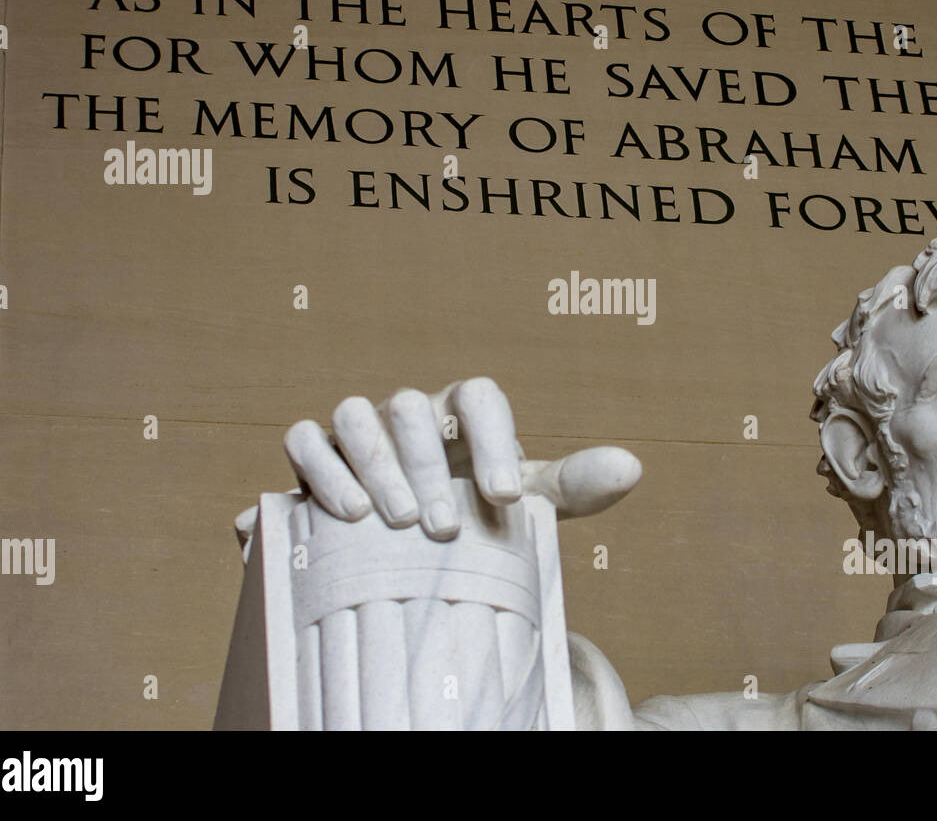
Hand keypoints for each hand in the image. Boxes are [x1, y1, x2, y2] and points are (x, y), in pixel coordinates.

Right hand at [281, 377, 641, 539]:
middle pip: (411, 409)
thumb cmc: (477, 510)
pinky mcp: (316, 455)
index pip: (480, 397)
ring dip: (369, 464)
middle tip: (443, 528)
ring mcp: (360, 429)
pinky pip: (303, 440)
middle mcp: (410, 411)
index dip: (494, 439)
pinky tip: (337, 515)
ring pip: (352, 415)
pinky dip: (317, 470)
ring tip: (389, 522)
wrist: (416, 540)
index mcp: (464, 413)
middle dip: (426, 467)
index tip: (506, 498)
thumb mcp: (528, 501)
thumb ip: (575, 486)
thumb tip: (634, 467)